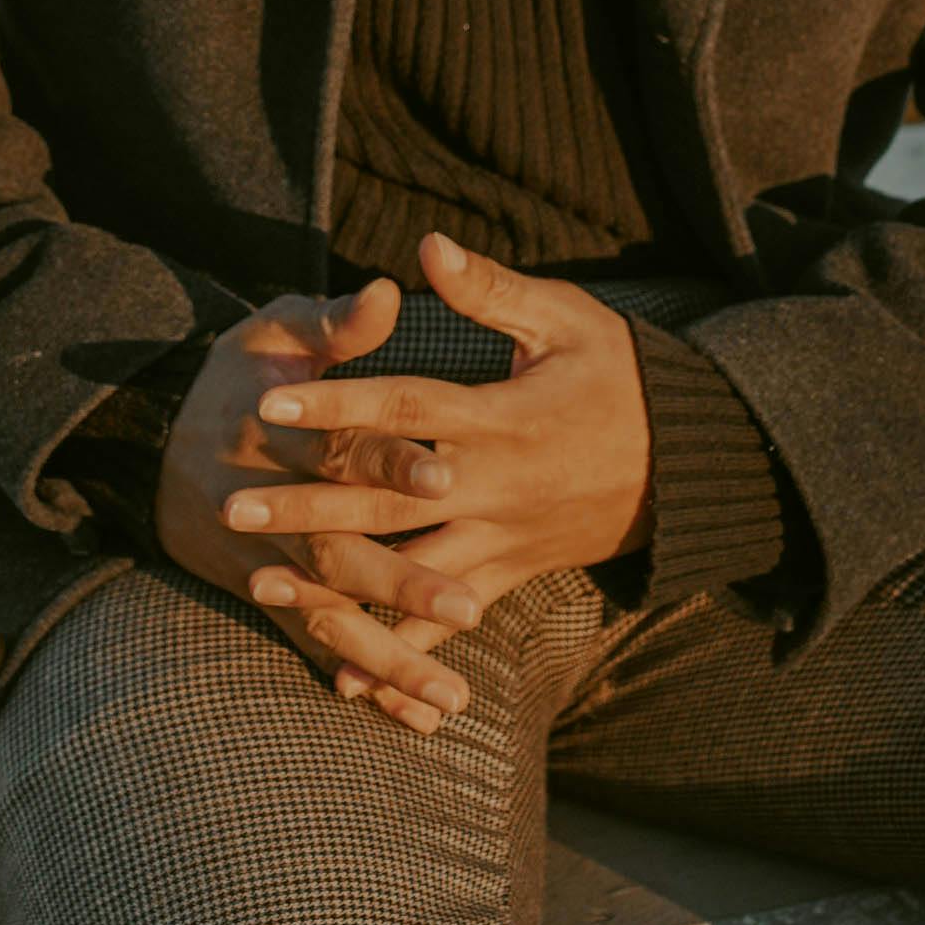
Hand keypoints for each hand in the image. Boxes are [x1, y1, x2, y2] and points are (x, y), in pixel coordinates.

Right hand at [154, 276, 480, 735]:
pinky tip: (413, 716)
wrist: (148, 441)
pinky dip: (361, 680)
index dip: (388, 462)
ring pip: (329, 614)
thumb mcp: (274, 333)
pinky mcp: (265, 593)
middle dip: (399, 580)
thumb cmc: (238, 375)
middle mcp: (273, 508)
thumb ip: (335, 323)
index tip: (442, 476)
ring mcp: (267, 561)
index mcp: (285, 437)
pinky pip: (315, 643)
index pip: (341, 450)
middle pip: (337, 550)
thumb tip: (389, 290)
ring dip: (388, 655)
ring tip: (450, 696)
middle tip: (465, 604)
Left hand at [236, 233, 652, 654]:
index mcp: (504, 420)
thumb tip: (426, 247)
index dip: (338, 404)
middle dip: (308, 505)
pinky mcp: (511, 574)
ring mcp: (503, 541)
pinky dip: (400, 651)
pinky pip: (449, 621)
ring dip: (335, 584)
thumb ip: (491, 291)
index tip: (271, 402)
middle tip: (232, 506)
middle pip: (389, 503)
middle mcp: (497, 489)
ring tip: (261, 584)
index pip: (407, 411)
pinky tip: (346, 677)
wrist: (692, 464)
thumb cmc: (622, 377)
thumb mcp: (568, 320)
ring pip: (409, 573)